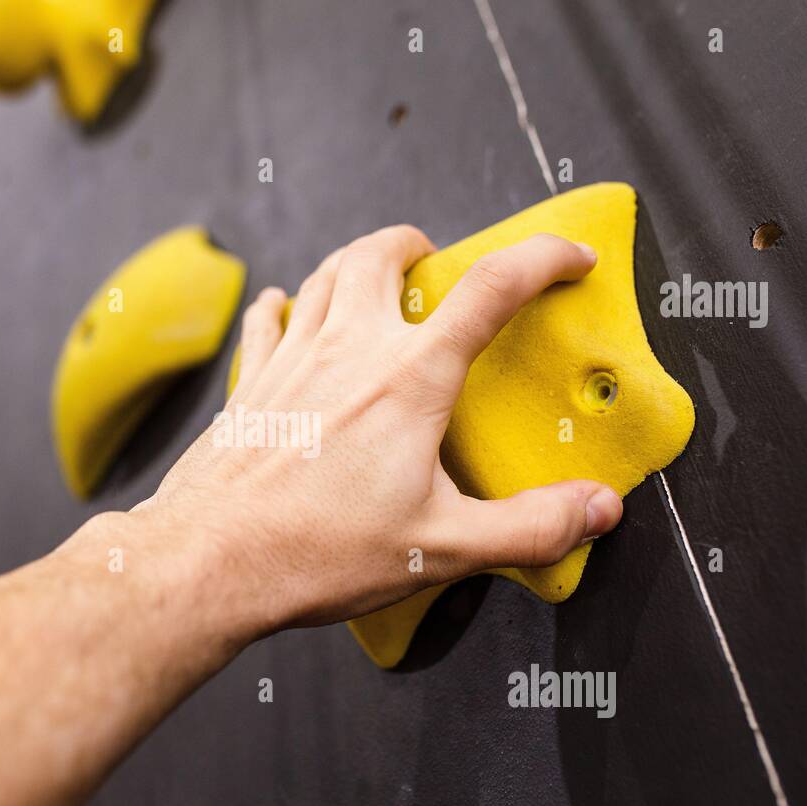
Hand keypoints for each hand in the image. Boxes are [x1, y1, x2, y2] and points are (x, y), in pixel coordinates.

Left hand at [140, 227, 622, 635]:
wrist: (210, 560)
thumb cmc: (318, 552)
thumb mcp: (442, 549)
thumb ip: (530, 527)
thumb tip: (596, 508)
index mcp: (409, 380)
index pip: (491, 289)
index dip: (543, 258)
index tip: (570, 258)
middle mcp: (349, 350)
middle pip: (384, 254)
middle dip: (420, 245)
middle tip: (438, 263)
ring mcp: (291, 358)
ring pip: (326, 272)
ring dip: (358, 261)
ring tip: (377, 276)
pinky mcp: (249, 382)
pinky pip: (266, 318)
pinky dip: (285, 303)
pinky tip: (285, 308)